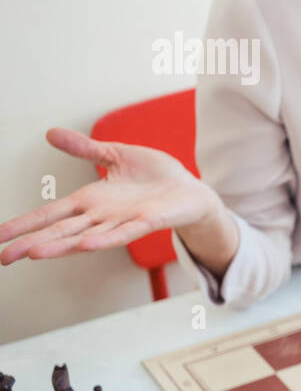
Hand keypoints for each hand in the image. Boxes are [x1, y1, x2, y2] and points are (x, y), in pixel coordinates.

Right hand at [0, 128, 218, 263]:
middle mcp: (101, 215)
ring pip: (85, 236)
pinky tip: (85, 244)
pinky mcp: (147, 222)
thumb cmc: (157, 175)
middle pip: (60, 231)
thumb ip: (85, 149)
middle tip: (2, 257)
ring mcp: (123, 221)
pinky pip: (123, 233)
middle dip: (31, 243)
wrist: (192, 190)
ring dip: (61, 245)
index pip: (49, 214)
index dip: (24, 224)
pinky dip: (104, 238)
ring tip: (33, 253)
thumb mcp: (116, 154)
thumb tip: (50, 133)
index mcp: (90, 200)